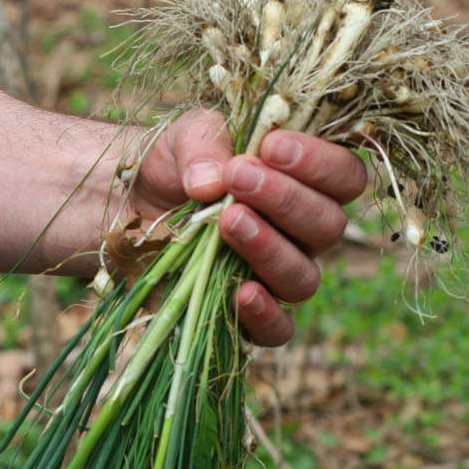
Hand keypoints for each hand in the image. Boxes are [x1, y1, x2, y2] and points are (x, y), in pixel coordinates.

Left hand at [127, 109, 366, 345]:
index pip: (345, 178)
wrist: (122, 206)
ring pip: (305, 277)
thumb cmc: (168, 166)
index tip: (272, 147)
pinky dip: (264, 314)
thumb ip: (201, 145)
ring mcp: (272, 276)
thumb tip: (211, 182)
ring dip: (271, 248)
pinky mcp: (241, 315)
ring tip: (229, 221)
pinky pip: (277, 330)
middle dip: (287, 199)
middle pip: (330, 227)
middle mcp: (297, 233)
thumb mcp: (180, 138)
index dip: (322, 164)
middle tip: (238, 177)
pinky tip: (240, 292)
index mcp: (302, 182)